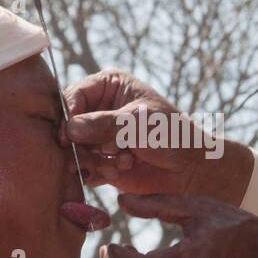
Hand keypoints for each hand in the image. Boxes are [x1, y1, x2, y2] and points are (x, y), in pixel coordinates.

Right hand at [62, 69, 251, 203]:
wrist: (189, 168)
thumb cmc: (171, 134)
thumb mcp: (138, 123)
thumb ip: (104, 125)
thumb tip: (70, 129)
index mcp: (108, 85)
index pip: (73, 96)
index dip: (67, 116)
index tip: (69, 136)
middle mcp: (99, 108)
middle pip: (68, 125)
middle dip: (84, 143)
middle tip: (107, 151)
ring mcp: (97, 136)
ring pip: (74, 150)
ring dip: (96, 159)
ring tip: (124, 160)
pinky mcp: (99, 159)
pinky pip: (84, 168)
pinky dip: (100, 172)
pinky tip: (124, 168)